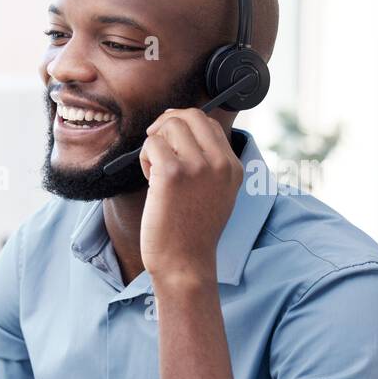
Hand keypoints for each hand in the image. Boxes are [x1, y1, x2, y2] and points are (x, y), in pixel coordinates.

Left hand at [138, 108, 242, 284]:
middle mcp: (220, 163)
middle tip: (154, 145)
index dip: (183, 124)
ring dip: (154, 144)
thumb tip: (180, 133)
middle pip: (190, 115)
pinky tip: (149, 179)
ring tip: (154, 171)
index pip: (208, 122)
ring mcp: (198, 166)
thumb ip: (208, 165)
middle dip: (166, 124)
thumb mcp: (215, 195)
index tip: (169, 140)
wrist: (184, 263)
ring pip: (169, 126)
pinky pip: (152, 144)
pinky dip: (144, 157)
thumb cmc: (191, 233)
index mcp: (233, 167)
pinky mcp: (172, 174)